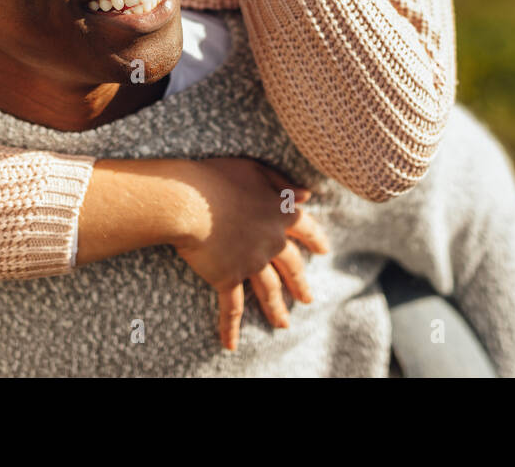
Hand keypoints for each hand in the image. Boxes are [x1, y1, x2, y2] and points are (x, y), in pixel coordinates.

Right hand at [171, 157, 328, 350]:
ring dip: (276, 309)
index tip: (324, 251)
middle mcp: (272, 241)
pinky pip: (231, 307)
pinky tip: (231, 345)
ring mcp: (252, 262)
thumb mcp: (255, 169)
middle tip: (307, 298)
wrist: (190, 200)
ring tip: (283, 324)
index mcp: (280, 212)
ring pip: (269, 290)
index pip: (306, 228)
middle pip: (292, 266)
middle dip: (300, 283)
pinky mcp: (228, 277)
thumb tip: (308, 195)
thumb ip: (282, 183)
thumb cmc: (218, 177)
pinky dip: (230, 327)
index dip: (316, 239)